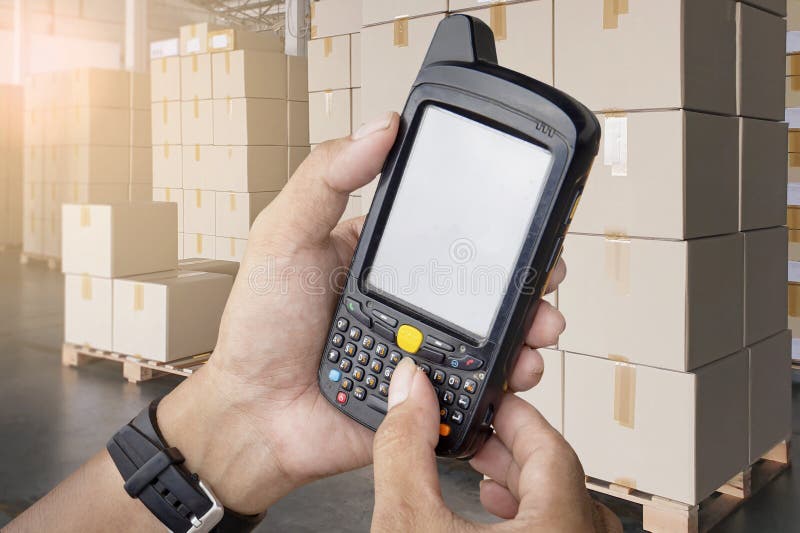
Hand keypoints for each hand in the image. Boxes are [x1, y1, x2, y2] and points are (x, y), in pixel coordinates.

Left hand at [155, 112, 568, 514]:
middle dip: (526, 279)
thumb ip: (326, 179)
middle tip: (547, 275)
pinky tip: (518, 371)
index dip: (491, 227)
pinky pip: (478, 386)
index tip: (525, 221)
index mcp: (380, 259)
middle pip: (481, 285)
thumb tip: (380, 127)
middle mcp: (407, 301)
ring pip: (491, 334)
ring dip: (529, 326)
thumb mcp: (284, 236)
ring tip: (541, 325)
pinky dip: (508, 380)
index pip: (446, 232)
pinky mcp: (427, 393)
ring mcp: (421, 348)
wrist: (257, 414)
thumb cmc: (260, 326)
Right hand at [372, 358, 620, 531]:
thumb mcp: (407, 523)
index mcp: (560, 526)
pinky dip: (530, 519)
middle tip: (478, 438)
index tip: (486, 404)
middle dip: (512, 450)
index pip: (551, 447)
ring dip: (522, 486)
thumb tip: (409, 390)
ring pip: (565, 509)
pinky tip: (493, 520)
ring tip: (482, 477)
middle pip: (561, 476)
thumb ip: (404, 450)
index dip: (512, 416)